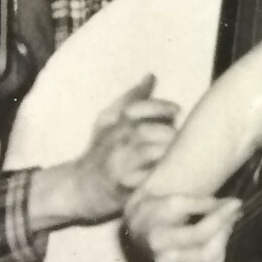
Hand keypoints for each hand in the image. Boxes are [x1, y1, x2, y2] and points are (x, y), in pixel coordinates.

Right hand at [32, 75, 179, 229]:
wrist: (79, 186)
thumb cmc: (102, 149)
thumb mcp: (110, 120)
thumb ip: (133, 98)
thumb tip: (152, 76)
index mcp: (114, 122)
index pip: (135, 107)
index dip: (159, 106)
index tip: (177, 110)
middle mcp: (114, 140)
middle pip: (145, 130)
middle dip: (168, 133)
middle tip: (182, 138)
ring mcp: (117, 163)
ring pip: (148, 153)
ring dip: (166, 152)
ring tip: (178, 154)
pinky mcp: (121, 186)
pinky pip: (144, 179)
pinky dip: (158, 175)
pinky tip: (168, 173)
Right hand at [124, 192, 241, 261]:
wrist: (137, 228)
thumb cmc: (155, 211)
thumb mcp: (174, 201)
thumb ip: (201, 204)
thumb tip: (228, 206)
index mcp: (160, 240)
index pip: (200, 233)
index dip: (221, 217)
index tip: (235, 203)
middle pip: (207, 253)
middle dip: (224, 231)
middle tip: (231, 213)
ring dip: (224, 247)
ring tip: (227, 228)